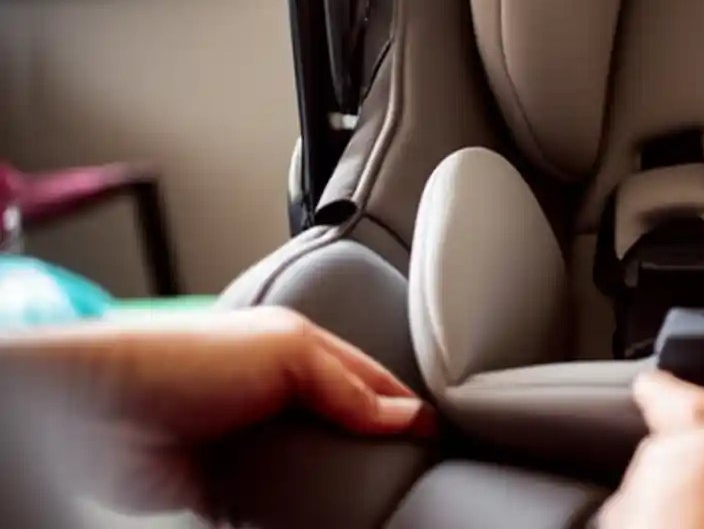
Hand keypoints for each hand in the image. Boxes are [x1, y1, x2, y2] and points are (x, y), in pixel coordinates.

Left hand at [0, 306, 432, 511]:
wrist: (102, 410)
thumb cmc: (184, 357)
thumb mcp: (284, 349)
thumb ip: (344, 381)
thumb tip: (402, 416)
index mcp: (299, 352)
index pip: (372, 379)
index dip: (408, 402)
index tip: (442, 432)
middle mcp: (281, 397)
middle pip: (350, 428)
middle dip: (381, 449)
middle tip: (418, 472)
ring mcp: (258, 445)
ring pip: (321, 471)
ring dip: (344, 486)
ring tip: (382, 502)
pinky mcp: (232, 490)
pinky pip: (283, 507)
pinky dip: (306, 515)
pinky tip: (328, 520)